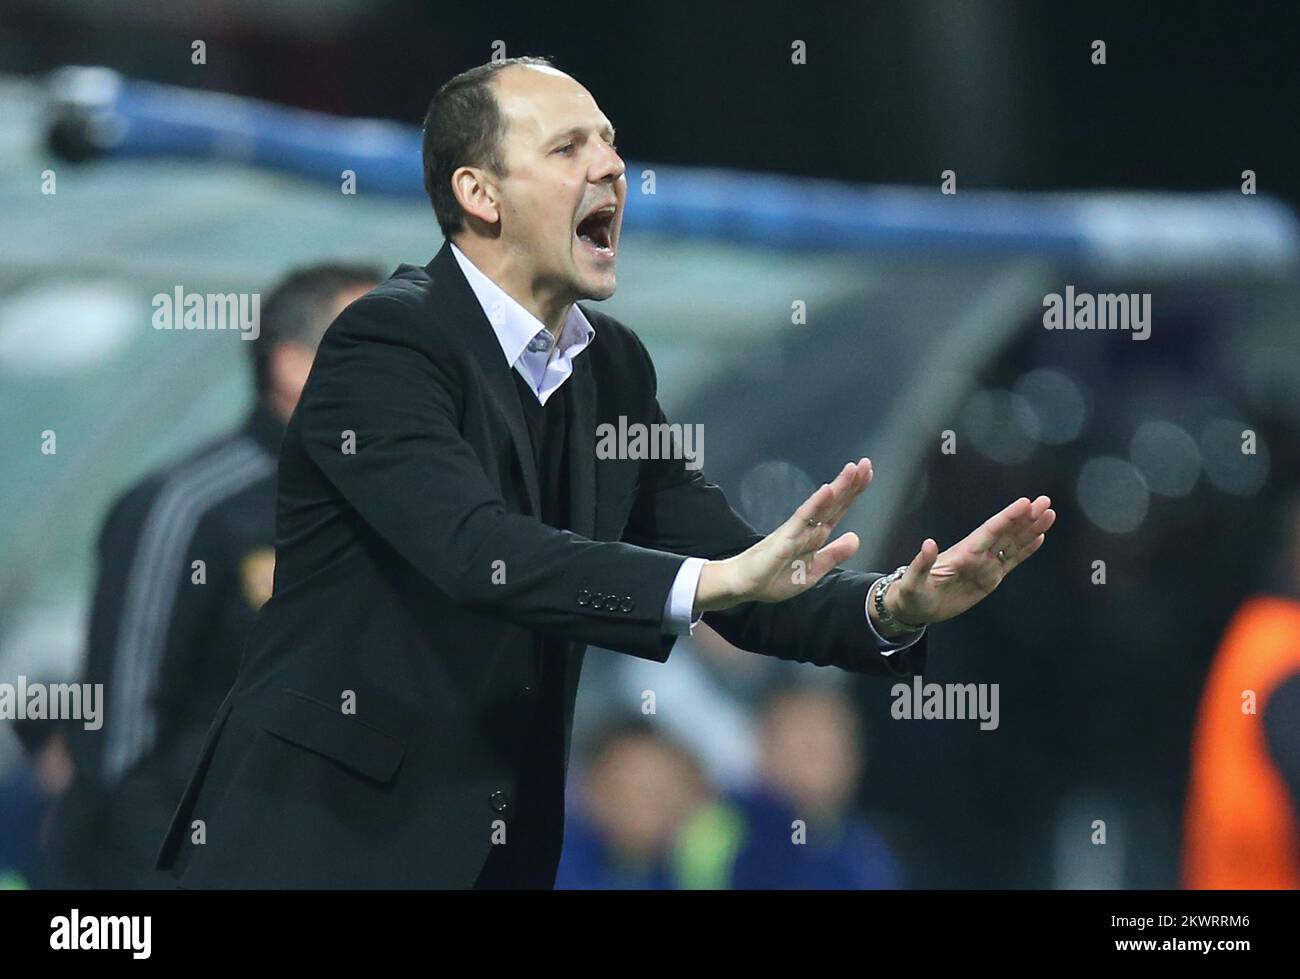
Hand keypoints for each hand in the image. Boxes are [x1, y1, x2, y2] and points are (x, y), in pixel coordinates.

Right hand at [695, 459, 872, 610]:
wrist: (745, 586)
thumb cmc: (774, 578)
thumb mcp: (813, 571)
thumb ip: (833, 555)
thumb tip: (856, 538)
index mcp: (815, 536)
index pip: (837, 510)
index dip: (853, 493)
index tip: (867, 474)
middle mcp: (807, 528)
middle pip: (833, 503)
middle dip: (850, 484)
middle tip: (865, 463)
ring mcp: (796, 530)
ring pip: (821, 505)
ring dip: (837, 487)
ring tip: (851, 470)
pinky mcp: (785, 537)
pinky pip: (803, 518)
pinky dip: (816, 503)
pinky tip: (827, 490)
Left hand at [885, 496, 1055, 625]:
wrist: (915, 608)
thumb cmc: (912, 593)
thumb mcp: (913, 581)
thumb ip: (922, 563)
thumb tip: (929, 543)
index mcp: (963, 552)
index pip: (989, 531)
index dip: (1007, 518)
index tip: (1025, 503)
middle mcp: (977, 555)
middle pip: (1006, 532)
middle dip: (1026, 518)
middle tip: (1045, 501)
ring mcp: (985, 566)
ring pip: (1012, 543)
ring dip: (1030, 529)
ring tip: (1049, 514)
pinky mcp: (989, 579)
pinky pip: (1011, 561)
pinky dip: (1026, 550)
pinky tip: (1039, 538)